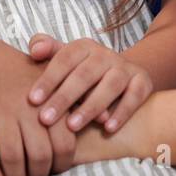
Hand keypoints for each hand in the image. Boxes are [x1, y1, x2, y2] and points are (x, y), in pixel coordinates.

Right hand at [0, 46, 77, 175]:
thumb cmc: (29, 80)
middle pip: (38, 154)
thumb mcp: (57, 84)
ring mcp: (1, 111)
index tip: (56, 171)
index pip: (64, 144)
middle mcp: (27, 108)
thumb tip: (105, 119)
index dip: (61, 164)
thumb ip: (80, 102)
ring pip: (11, 155)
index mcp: (51, 101)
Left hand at [27, 34, 153, 133]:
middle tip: (46, 119)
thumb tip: (34, 50)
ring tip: (72, 126)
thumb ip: (46, 50)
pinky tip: (108, 128)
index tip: (32, 100)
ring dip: (91, 106)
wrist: (122, 74)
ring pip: (110, 85)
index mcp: (83, 46)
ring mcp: (125, 68)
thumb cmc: (81, 71)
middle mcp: (105, 54)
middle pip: (84, 74)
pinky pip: (134, 96)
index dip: (48, 79)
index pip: (64, 59)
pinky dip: (122, 112)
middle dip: (64, 97)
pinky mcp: (143, 82)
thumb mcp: (63, 59)